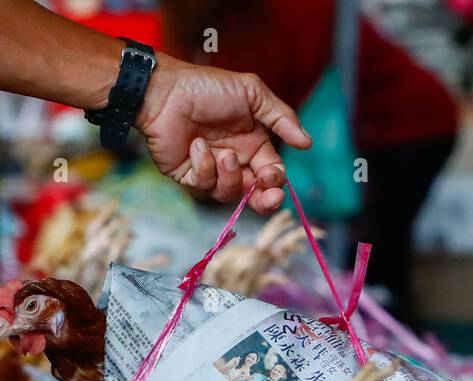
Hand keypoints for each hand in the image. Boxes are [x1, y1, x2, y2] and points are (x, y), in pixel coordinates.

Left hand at [135, 53, 311, 213]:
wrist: (165, 91)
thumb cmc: (207, 88)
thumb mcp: (252, 94)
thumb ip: (281, 117)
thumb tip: (307, 142)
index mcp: (253, 143)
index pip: (272, 172)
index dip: (275, 181)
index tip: (272, 177)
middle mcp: (235, 160)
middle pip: (256, 194)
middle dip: (264, 200)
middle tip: (267, 198)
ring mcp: (212, 170)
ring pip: (230, 193)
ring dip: (230, 177)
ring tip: (222, 154)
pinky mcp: (190, 176)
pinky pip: (204, 186)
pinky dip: (204, 167)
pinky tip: (197, 145)